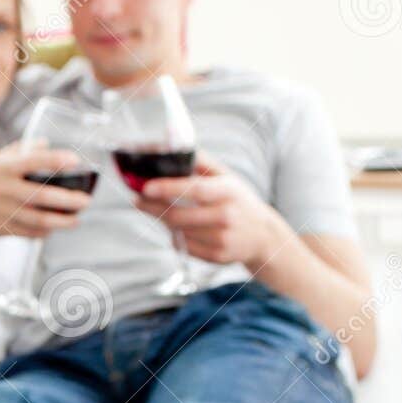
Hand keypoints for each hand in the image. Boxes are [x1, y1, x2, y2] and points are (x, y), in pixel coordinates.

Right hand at [0, 142, 93, 238]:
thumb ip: (19, 152)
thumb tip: (45, 144)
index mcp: (3, 168)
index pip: (36, 161)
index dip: (58, 160)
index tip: (76, 161)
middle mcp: (5, 190)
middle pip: (44, 196)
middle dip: (69, 200)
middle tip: (86, 200)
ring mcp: (3, 212)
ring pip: (39, 220)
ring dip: (62, 221)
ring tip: (76, 219)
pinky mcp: (0, 229)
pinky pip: (28, 233)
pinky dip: (43, 233)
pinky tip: (53, 229)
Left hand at [136, 150, 281, 268]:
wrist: (263, 235)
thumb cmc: (238, 201)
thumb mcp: (227, 177)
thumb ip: (201, 162)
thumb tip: (175, 145)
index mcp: (228, 192)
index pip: (194, 190)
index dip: (167, 188)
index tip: (145, 187)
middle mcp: (226, 217)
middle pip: (179, 215)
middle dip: (153, 207)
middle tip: (138, 200)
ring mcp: (221, 239)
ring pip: (178, 231)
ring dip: (164, 221)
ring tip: (159, 211)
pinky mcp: (216, 256)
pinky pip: (185, 247)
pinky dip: (176, 237)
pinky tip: (180, 228)